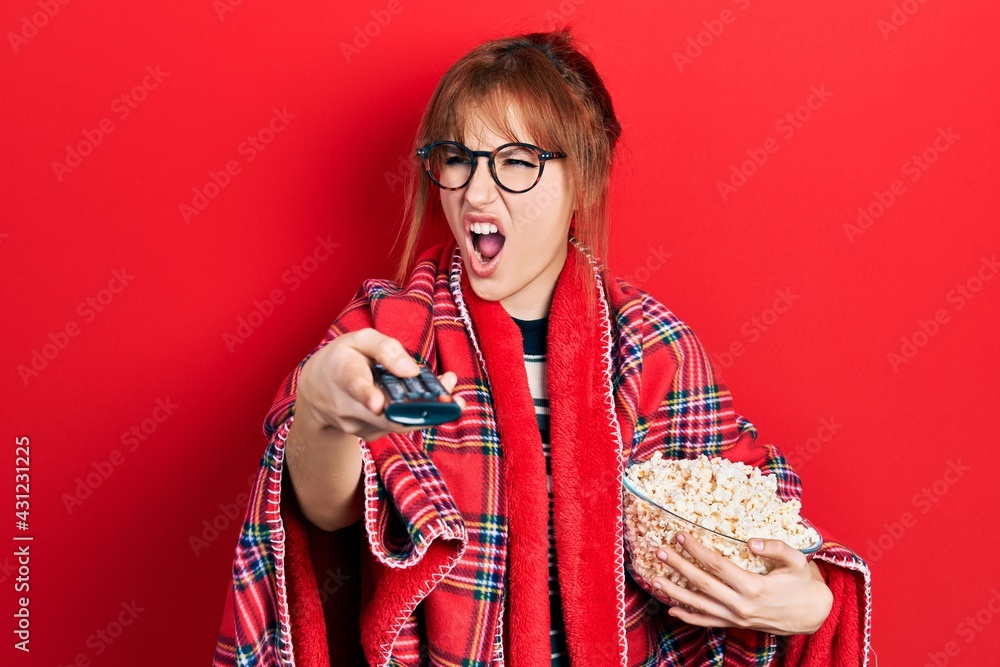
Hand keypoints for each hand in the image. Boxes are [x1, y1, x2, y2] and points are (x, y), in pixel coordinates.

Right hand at [296, 328, 465, 441]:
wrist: (318, 390)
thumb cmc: (345, 358)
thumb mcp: (361, 340)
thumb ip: (386, 349)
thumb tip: (412, 370)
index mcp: (343, 373)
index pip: (354, 385)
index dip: (367, 396)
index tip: (378, 404)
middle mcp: (346, 405)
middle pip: (385, 415)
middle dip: (420, 411)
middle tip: (450, 401)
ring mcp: (356, 424)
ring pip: (396, 423)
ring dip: (427, 411)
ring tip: (452, 397)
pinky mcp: (368, 433)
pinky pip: (397, 425)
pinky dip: (418, 414)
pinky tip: (434, 400)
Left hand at [650, 531, 832, 635]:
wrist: (813, 614)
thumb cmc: (802, 583)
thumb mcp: (797, 560)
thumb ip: (776, 547)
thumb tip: (750, 541)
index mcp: (754, 586)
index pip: (717, 565)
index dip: (697, 550)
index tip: (680, 535)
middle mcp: (741, 605)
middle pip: (703, 584)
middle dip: (679, 567)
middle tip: (660, 552)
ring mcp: (736, 617)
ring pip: (700, 605)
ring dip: (676, 593)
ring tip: (655, 579)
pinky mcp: (735, 624)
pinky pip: (708, 622)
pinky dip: (689, 617)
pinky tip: (672, 610)